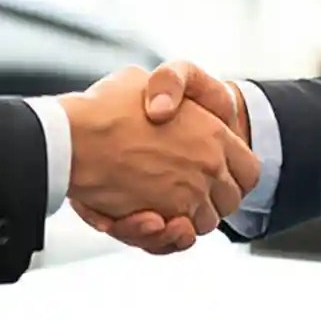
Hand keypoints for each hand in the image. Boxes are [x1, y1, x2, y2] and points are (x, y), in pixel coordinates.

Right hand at [72, 61, 249, 252]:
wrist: (72, 137)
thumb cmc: (104, 107)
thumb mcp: (142, 82)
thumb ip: (164, 94)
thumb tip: (161, 105)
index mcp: (214, 134)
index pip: (249, 170)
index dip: (234, 175)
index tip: (214, 175)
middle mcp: (209, 167)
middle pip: (230, 201)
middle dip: (212, 201)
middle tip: (184, 192)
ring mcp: (189, 196)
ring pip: (203, 224)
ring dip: (186, 220)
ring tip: (160, 207)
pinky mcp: (163, 219)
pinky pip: (175, 239)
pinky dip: (165, 236)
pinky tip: (149, 220)